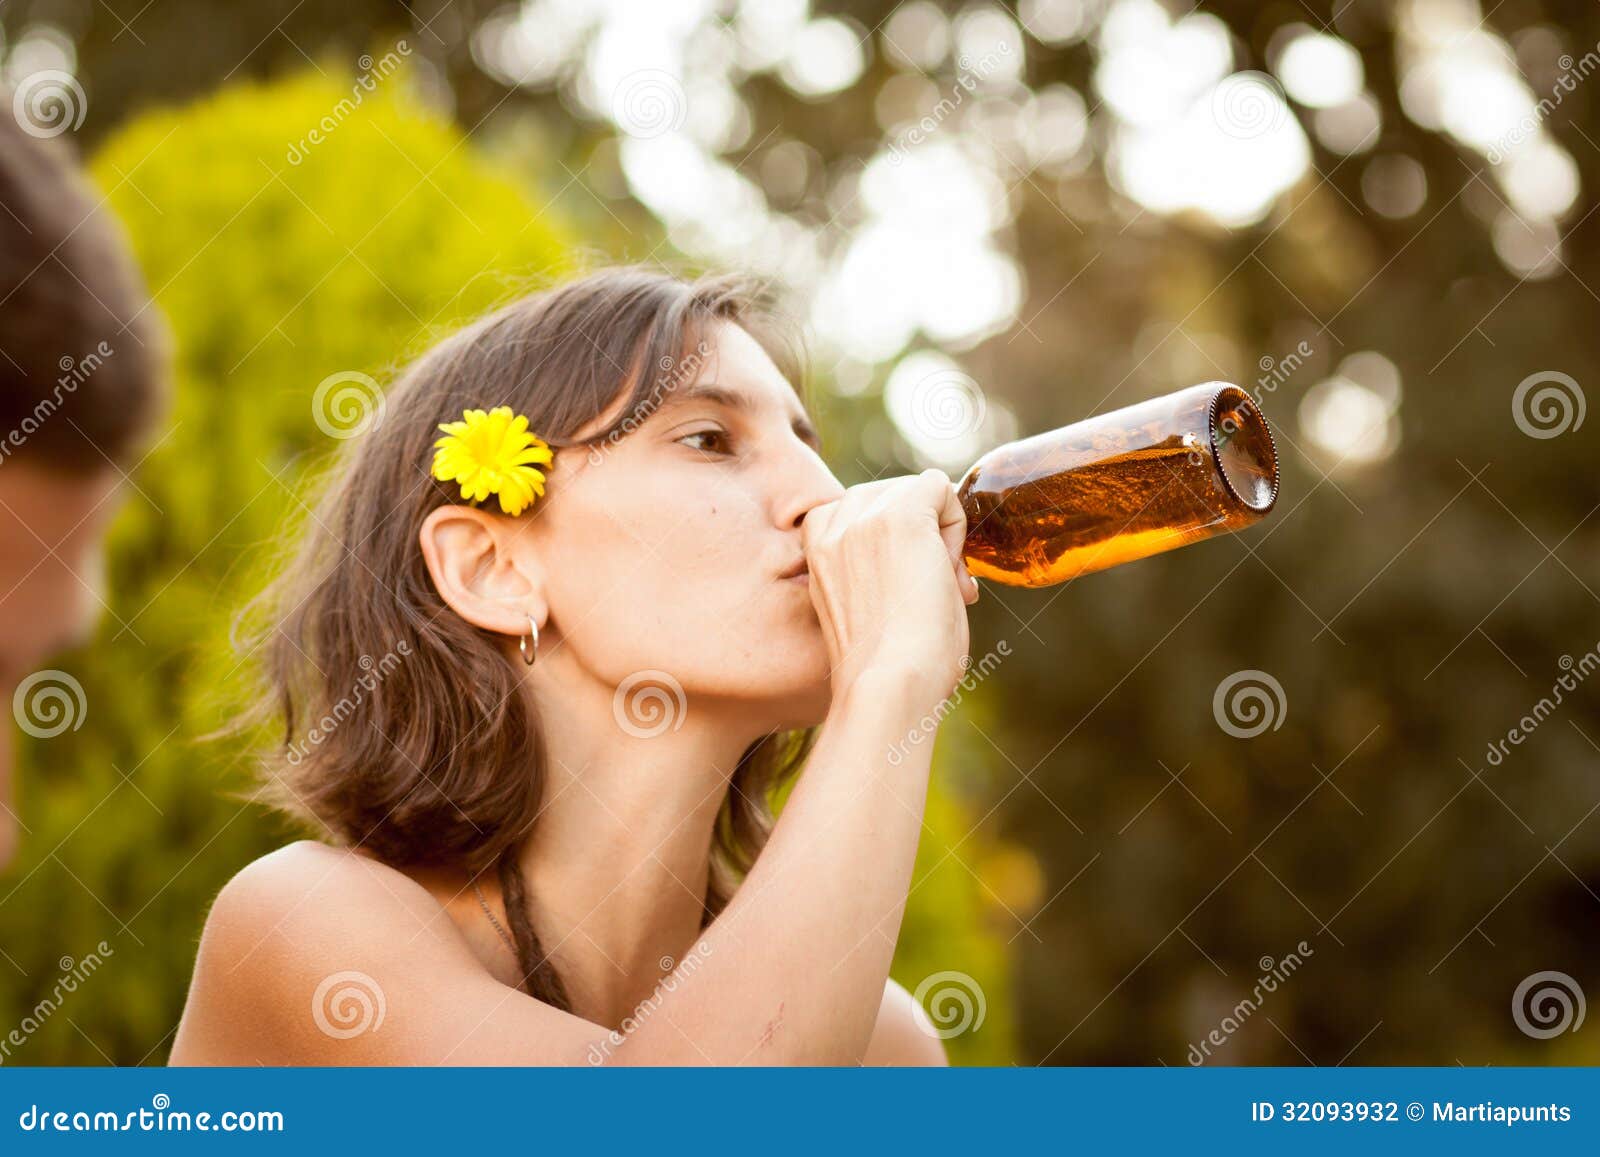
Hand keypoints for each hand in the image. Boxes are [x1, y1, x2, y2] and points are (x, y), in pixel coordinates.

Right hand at [800, 468, 978, 710]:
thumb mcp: (858, 599)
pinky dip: (956, 525)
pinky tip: (946, 572)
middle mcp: (833, 520)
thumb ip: (873, 562)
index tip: (902, 592)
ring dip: (938, 533)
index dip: (898, 546)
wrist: (888, 684)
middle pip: (895, 494)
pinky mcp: (901, 515)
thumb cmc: (884, 664)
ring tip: (934, 586)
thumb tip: (930, 550)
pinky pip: (942, 488)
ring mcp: (863, 515)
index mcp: (815, 540)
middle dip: (921, 536)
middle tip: (926, 592)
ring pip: (920, 491)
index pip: (869, 510)